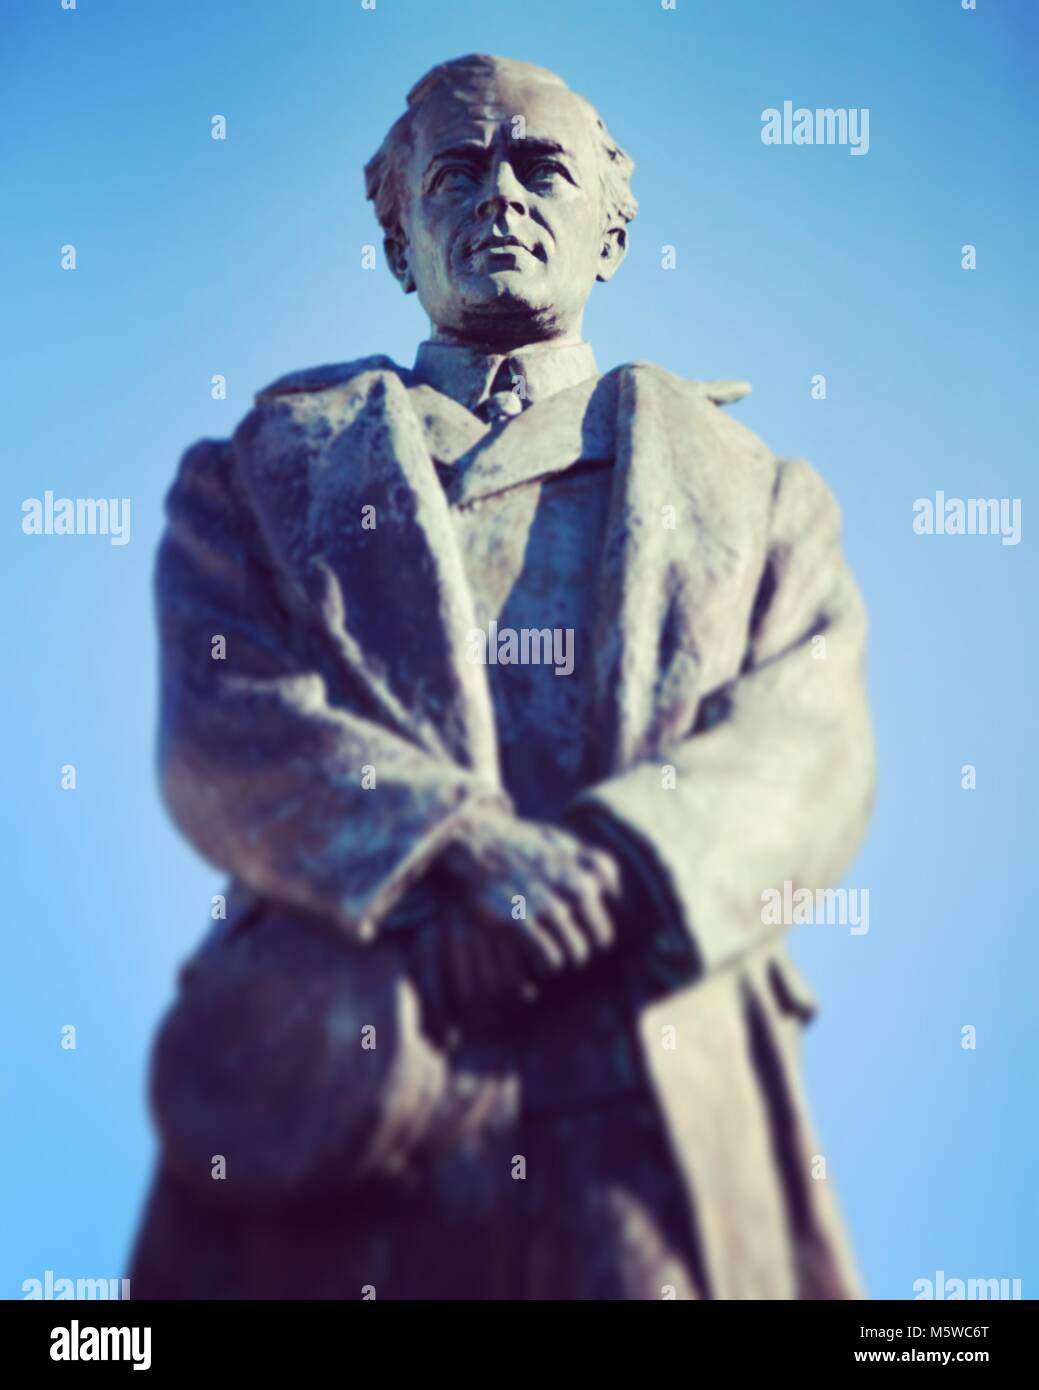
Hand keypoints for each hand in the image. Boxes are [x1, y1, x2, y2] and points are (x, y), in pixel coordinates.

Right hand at [436, 815, 622, 1009]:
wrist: (474, 840)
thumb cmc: (519, 845)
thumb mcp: (558, 839)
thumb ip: (587, 859)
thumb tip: (614, 886)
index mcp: (584, 863)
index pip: (618, 902)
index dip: (614, 916)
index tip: (599, 922)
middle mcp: (571, 882)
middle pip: (602, 935)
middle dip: (592, 944)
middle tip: (579, 945)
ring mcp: (545, 901)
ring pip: (578, 951)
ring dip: (569, 959)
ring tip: (560, 956)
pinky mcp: (519, 918)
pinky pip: (549, 958)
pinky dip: (547, 965)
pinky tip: (539, 960)